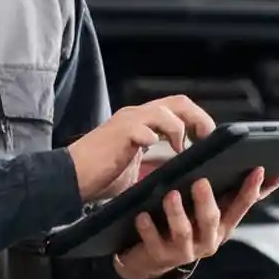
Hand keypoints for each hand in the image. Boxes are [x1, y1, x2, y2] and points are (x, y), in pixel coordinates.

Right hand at [67, 96, 215, 200]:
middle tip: (206, 138)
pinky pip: (145, 129)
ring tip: (181, 149)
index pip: (177, 107)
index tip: (207, 138)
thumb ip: (156, 161)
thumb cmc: (102, 174)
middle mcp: (137, 114)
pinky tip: (161, 153)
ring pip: (165, 111)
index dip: (197, 118)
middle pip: (178, 101)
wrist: (71, 177)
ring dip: (179, 130)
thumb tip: (181, 169)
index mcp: (142, 120)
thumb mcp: (137, 166)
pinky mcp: (120, 133)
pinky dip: (157, 139)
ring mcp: (128, 122)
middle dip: (198, 118)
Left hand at [112, 167, 278, 278]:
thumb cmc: (190, 224)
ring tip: (171, 194)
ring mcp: (184, 250)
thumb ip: (239, 194)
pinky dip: (148, 227)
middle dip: (207, 201)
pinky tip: (142, 215)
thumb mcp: (217, 211)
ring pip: (183, 232)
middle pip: (211, 220)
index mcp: (223, 225)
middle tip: (201, 182)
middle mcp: (208, 240)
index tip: (257, 169)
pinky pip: (153, 241)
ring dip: (177, 213)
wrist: (155, 257)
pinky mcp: (160, 255)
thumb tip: (277, 173)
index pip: (241, 206)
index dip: (250, 190)